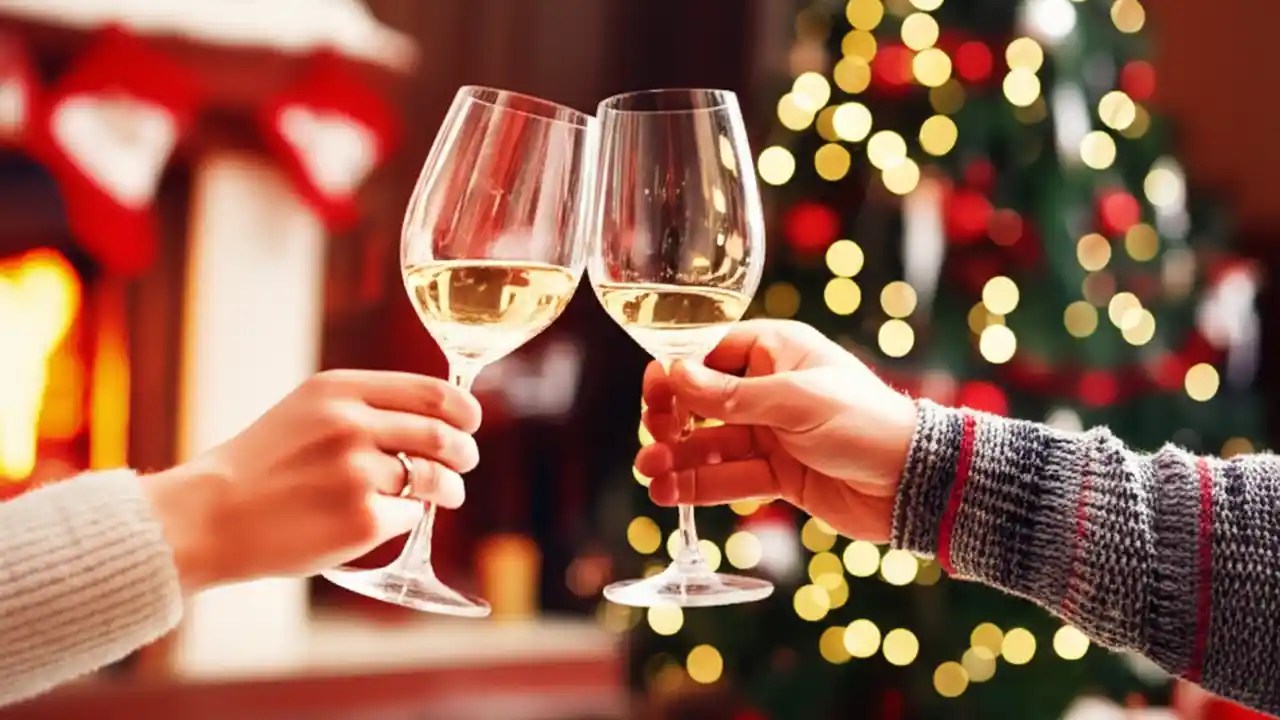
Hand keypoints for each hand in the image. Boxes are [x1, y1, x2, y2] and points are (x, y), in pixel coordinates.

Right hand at [143, 370, 481, 590]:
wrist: (210, 516)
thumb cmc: (262, 466)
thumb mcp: (308, 411)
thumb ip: (365, 406)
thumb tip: (438, 416)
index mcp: (338, 390)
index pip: (432, 392)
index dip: (463, 409)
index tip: (470, 422)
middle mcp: (351, 425)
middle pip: (443, 434)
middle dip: (464, 451)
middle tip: (465, 460)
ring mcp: (357, 473)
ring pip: (433, 478)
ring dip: (448, 489)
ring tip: (446, 494)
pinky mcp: (362, 519)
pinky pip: (409, 516)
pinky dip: (405, 519)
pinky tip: (383, 520)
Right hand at [635, 319, 916, 541]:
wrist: (914, 482)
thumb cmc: (865, 423)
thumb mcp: (795, 402)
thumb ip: (732, 395)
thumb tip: (675, 375)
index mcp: (777, 351)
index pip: (710, 354)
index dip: (677, 375)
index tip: (653, 395)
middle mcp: (769, 389)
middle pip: (703, 402)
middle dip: (672, 421)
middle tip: (652, 439)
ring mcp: (772, 433)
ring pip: (711, 444)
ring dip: (677, 458)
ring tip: (649, 473)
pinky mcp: (779, 474)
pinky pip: (730, 477)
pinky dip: (698, 486)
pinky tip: (668, 494)